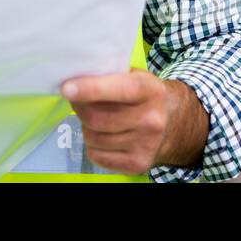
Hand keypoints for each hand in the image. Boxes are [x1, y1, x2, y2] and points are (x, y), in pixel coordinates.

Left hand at [61, 70, 207, 175]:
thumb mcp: (135, 76)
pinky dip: (92, 145)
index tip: (66, 88)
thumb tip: (75, 79)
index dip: (90, 89)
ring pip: (93, 137)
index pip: (118, 89)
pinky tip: (103, 135)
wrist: (174, 124)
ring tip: (96, 118)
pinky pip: (96, 155)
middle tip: (77, 99)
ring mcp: (146, 145)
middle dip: (79, 108)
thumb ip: (110, 75)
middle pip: (97, 118)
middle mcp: (152, 120)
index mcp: (151, 91)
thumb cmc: (144, 95)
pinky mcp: (138, 165)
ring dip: (86, 127)